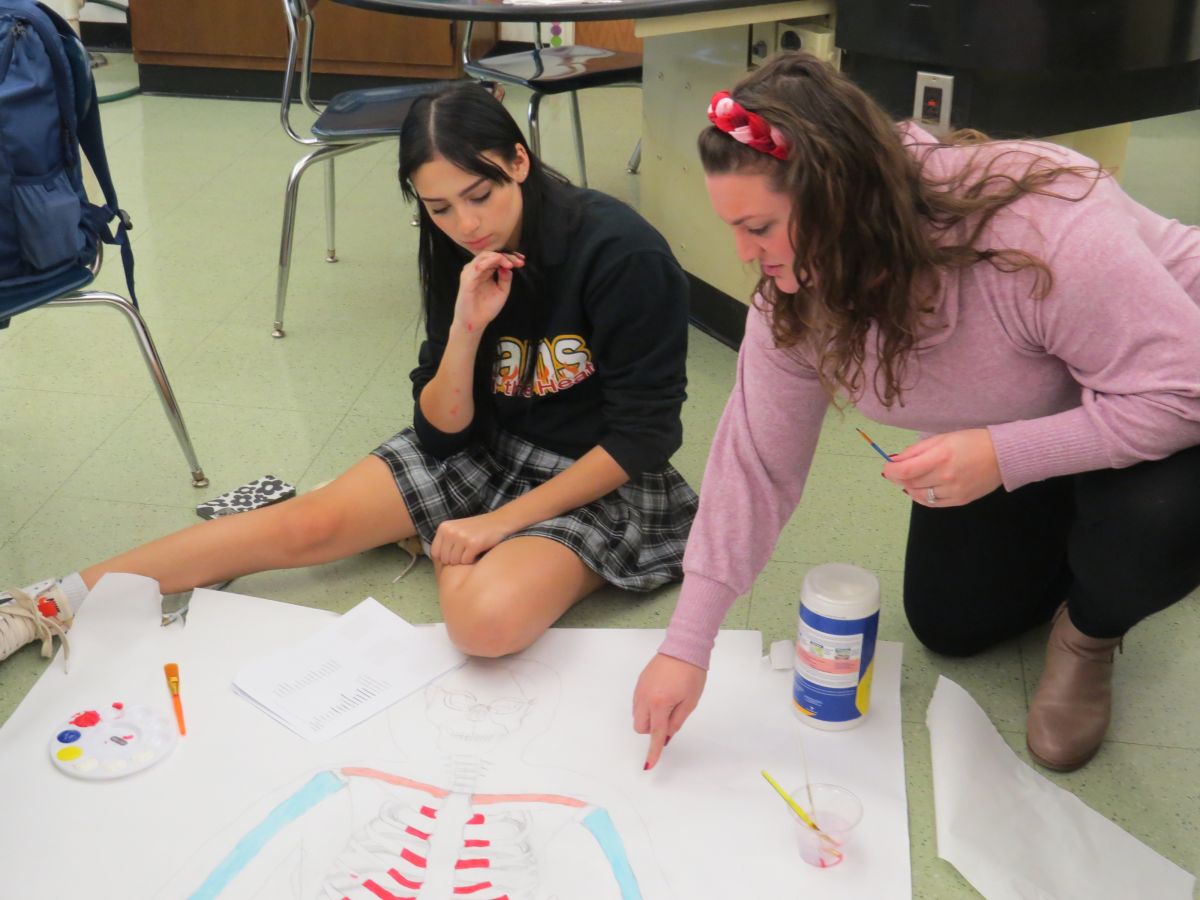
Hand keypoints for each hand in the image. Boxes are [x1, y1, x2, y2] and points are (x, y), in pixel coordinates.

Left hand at [430, 512, 514, 565]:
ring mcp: (461, 537)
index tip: (455, 555)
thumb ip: (445, 541)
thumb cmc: (477, 529)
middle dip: (455, 560)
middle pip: (445, 559)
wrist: (499, 521)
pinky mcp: (473, 543)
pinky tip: (478, 551)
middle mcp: (450, 531)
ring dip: (464, 560)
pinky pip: (466, 561)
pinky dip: (472, 560)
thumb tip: (436, 563)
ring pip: (455, 562)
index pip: (434, 553)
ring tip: (472, 551)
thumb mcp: (456, 529)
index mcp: (444, 527)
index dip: (445, 557)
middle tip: (466, 552)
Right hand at [453, 251, 523, 332]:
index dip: (509, 256)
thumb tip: (508, 266)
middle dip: (506, 256)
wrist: (475, 322)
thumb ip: (506, 278)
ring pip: (484, 256)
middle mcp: (476, 270)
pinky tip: (498, 260)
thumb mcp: (502, 291)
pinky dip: (489, 261)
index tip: (522, 259)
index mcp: (485, 271)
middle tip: (519, 261)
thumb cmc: (486, 308)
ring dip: (498, 257)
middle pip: (491, 255)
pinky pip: (477, 267)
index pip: (496, 258)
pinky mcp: (467, 279)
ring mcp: (470, 273)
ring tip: (510, 263)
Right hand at [632, 653, 706, 770]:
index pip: (656, 734)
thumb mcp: (690, 702)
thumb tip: (666, 736)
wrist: (683, 648)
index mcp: (660, 704)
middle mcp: (645, 698)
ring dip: (649, 717)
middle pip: (640, 727)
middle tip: (669, 717)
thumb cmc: (691, 673)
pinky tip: (661, 695)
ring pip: (637, 715)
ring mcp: (640, 689)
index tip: (648, 765)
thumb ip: (676, 722)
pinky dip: (646, 706)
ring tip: (667, 703)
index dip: (653, 751)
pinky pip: (637, 703)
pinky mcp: (639, 682)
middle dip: (652, 729)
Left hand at [882, 428, 1001, 506]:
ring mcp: (953, 491)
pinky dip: (921, 497)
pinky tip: (921, 488)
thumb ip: (916, 450)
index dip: (891, 470)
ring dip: (909, 487)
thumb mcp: (941, 438)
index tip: (887, 467)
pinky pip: (932, 503)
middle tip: (897, 471)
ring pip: (919, 495)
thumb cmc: (970, 441)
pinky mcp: (959, 501)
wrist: (1002, 455)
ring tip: (911, 478)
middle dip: (898, 477)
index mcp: (941, 457)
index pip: (905, 470)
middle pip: (910, 483)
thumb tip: (894, 460)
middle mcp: (946, 477)